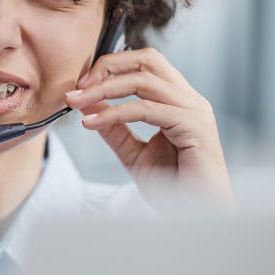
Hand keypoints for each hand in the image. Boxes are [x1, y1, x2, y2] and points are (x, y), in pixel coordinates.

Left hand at [63, 47, 234, 211]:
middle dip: (108, 66)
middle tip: (78, 85)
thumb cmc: (171, 186)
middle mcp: (189, 100)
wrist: (196, 215)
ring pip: (144, 81)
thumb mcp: (132, 152)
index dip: (111, 66)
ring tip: (77, 101)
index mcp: (178, 101)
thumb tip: (86, 103)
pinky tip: (92, 124)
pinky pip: (147, 110)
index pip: (145, 63)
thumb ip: (113, 127)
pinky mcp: (195, 127)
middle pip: (148, 59)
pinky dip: (115, 113)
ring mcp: (195, 112)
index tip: (80, 83)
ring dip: (104, 89)